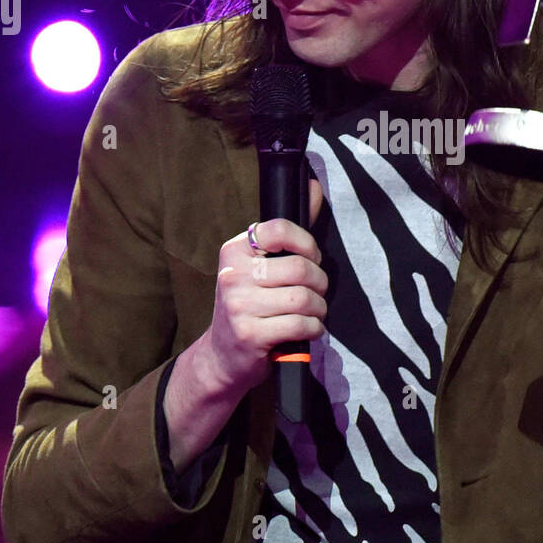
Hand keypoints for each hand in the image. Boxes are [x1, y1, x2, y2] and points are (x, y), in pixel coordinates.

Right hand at [202, 178, 327, 400]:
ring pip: (304, 297)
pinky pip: (301, 324)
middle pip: (300, 268)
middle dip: (320, 282)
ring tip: (313, 312)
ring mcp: (239, 305)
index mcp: (234, 250)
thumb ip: (288, 231)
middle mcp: (233, 274)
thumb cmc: (249, 306)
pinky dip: (314, 328)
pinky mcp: (250, 335)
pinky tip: (307, 330)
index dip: (307, 243)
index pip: (279, 229)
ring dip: (319, 308)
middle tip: (317, 292)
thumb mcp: (259, 266)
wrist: (222, 357)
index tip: (313, 257)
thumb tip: (313, 185)